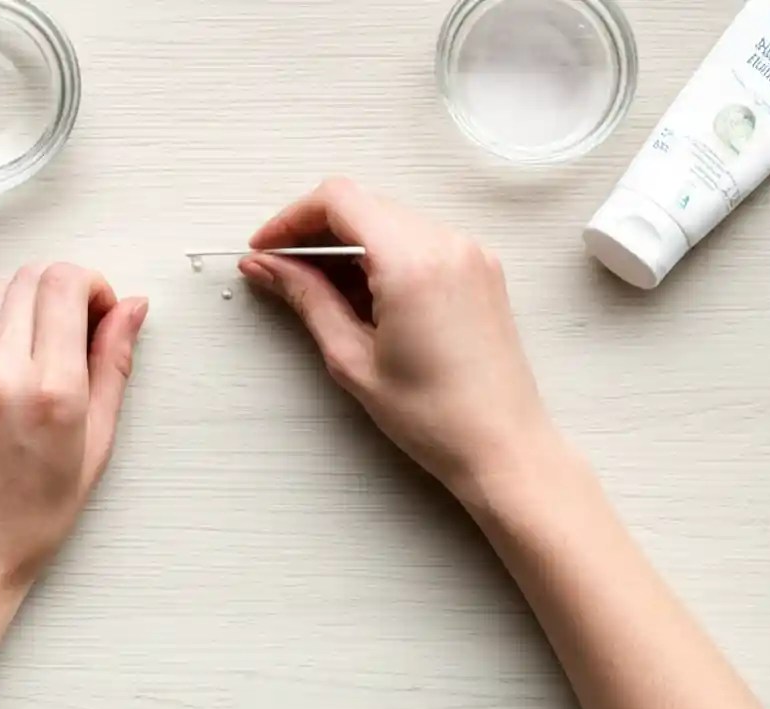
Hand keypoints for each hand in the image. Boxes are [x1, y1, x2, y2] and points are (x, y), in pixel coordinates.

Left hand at [0, 263, 148, 594]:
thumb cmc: (31, 517)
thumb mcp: (95, 446)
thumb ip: (113, 366)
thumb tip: (130, 309)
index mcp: (50, 391)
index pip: (64, 283)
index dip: (90, 285)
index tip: (97, 311)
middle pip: (28, 278)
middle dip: (58, 291)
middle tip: (69, 329)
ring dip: (18, 308)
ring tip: (30, 353)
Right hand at [238, 179, 554, 513]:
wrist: (503, 447)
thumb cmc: (435, 417)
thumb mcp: (352, 358)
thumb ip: (306, 299)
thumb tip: (267, 267)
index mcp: (411, 262)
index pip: (338, 200)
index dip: (290, 219)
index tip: (266, 249)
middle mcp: (446, 244)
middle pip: (363, 205)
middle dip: (316, 233)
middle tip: (282, 274)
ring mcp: (469, 253)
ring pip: (389, 221)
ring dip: (348, 245)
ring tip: (323, 295)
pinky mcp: (480, 269)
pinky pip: (419, 240)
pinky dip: (383, 256)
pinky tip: (365, 299)